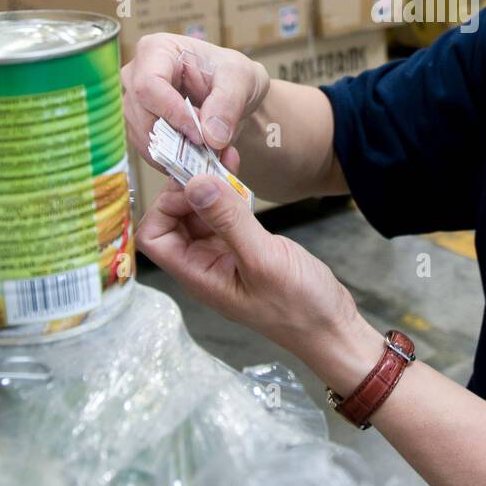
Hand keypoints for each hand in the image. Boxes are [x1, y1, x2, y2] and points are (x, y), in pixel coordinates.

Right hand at [120, 34, 269, 169]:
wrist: (234, 93)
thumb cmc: (233, 75)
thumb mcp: (242, 79)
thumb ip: (228, 103)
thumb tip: (211, 137)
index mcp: (156, 50)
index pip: (149, 86)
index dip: (172, 113)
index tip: (200, 134)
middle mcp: (136, 75)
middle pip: (142, 116)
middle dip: (176, 139)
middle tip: (209, 150)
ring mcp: (135, 103)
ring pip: (144, 138)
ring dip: (177, 155)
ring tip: (209, 155)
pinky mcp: (140, 127)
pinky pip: (150, 152)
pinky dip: (175, 162)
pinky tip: (199, 158)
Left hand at [137, 175, 378, 374]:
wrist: (331, 327)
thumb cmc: (298, 305)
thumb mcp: (263, 259)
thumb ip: (228, 220)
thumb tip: (195, 184)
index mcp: (198, 274)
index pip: (154, 237)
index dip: (165, 206)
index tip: (194, 183)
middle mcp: (204, 264)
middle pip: (173, 220)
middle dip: (186, 188)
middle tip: (209, 161)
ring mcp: (224, 255)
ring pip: (200, 214)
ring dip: (208, 186)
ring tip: (224, 158)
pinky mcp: (245, 247)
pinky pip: (225, 215)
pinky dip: (227, 193)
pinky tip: (238, 171)